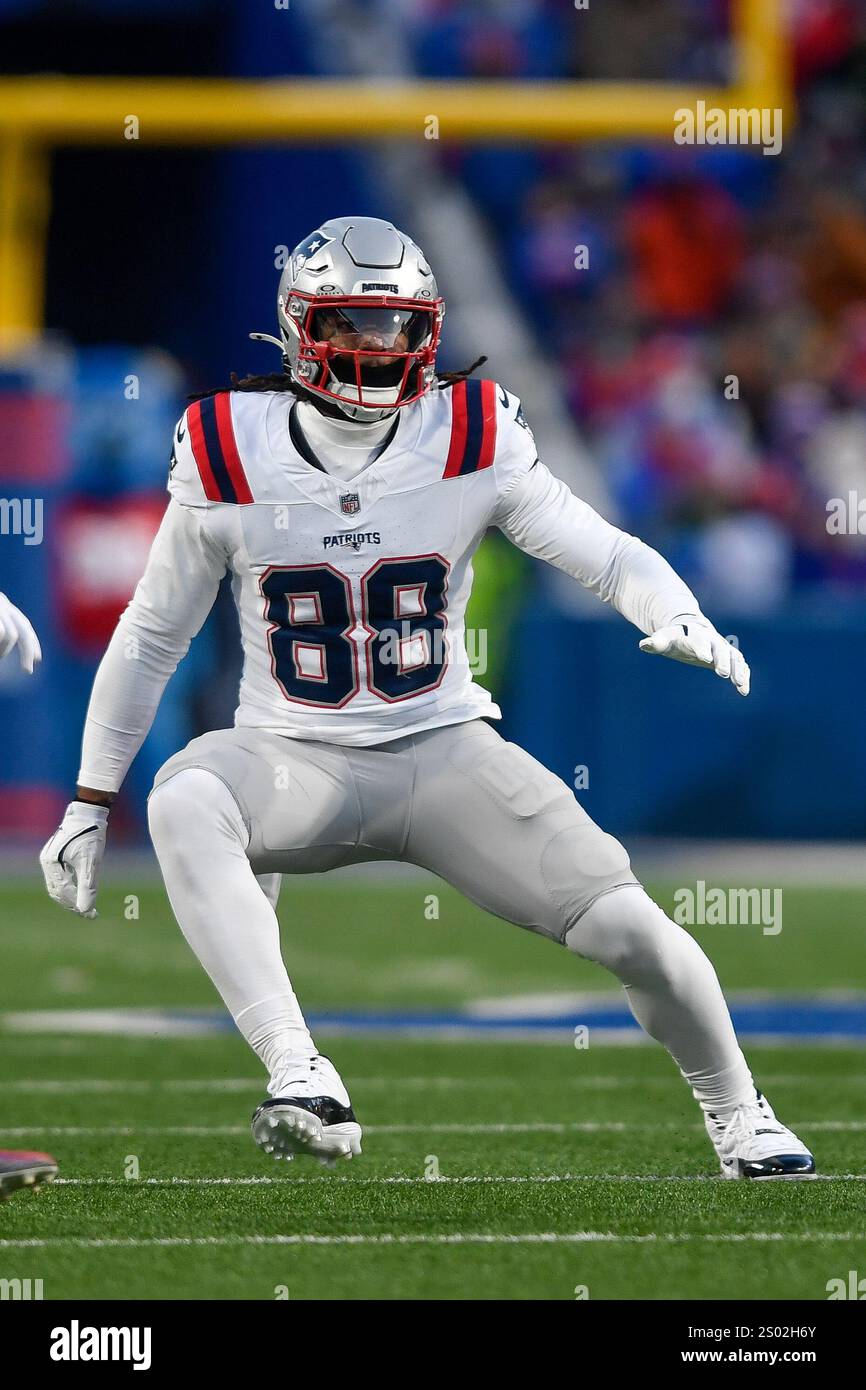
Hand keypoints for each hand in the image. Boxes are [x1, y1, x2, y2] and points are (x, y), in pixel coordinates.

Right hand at [0, 592, 40, 673]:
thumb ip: (2, 628)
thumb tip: (14, 654)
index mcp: (3, 606)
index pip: (24, 625)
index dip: (32, 642)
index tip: (37, 659)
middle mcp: (2, 602)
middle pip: (22, 629)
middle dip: (28, 650)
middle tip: (28, 671)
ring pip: (10, 635)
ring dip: (4, 652)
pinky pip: (1, 632)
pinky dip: (0, 648)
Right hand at [40, 802, 109, 917]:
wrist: (88, 812)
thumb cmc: (90, 835)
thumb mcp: (91, 863)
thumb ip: (88, 887)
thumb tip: (86, 910)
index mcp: (52, 864)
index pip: (64, 892)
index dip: (78, 905)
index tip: (92, 915)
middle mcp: (47, 862)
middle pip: (58, 891)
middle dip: (72, 904)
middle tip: (89, 914)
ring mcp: (50, 858)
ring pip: (58, 885)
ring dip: (71, 896)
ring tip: (86, 906)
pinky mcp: (56, 855)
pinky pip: (61, 876)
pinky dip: (70, 886)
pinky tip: (81, 891)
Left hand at [639, 618, 749, 695]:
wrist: (690, 631)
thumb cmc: (674, 638)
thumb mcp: (664, 639)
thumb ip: (655, 643)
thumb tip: (643, 644)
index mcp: (696, 635)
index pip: (699, 641)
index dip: (702, 649)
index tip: (705, 659)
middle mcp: (713, 640)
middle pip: (721, 649)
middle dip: (723, 660)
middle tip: (723, 674)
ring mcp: (723, 648)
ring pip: (734, 658)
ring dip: (738, 671)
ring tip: (741, 687)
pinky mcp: (730, 657)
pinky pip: (740, 666)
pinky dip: (744, 676)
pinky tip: (744, 690)